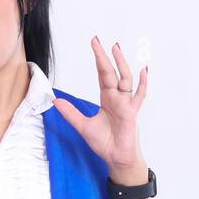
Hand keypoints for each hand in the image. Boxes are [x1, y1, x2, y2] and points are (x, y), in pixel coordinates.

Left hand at [53, 37, 149, 179]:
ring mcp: (126, 103)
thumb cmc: (104, 142)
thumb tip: (55, 101)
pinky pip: (139, 95)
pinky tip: (144, 71)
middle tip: (98, 41)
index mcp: (107, 98)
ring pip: (125, 79)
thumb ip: (70, 113)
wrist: (116, 158)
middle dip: (105, 56)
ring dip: (121, 63)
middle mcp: (117, 97)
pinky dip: (142, 83)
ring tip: (116, 48)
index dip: (98, 59)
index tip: (94, 44)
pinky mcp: (132, 112)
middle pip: (112, 72)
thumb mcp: (83, 126)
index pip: (102, 74)